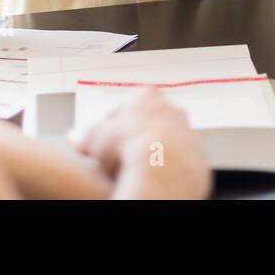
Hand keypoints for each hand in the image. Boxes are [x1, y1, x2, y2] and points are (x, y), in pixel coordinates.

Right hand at [70, 89, 211, 199]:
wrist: (161, 169)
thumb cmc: (128, 148)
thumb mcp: (94, 139)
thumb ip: (85, 135)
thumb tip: (76, 137)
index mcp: (147, 97)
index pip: (128, 105)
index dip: (114, 124)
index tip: (106, 140)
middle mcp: (172, 110)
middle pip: (151, 120)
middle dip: (137, 135)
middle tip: (122, 154)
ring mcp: (188, 131)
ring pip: (169, 140)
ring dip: (156, 152)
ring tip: (138, 170)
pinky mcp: (198, 154)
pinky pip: (182, 160)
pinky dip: (170, 168)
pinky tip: (156, 178)